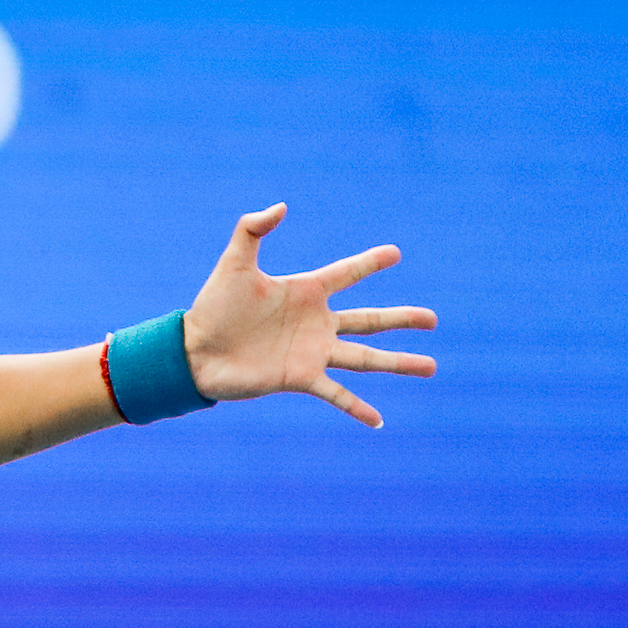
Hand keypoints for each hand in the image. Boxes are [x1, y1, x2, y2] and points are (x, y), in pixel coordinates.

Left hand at [183, 203, 434, 424]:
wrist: (194, 352)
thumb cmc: (212, 306)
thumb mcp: (234, 262)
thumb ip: (253, 229)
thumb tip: (282, 207)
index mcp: (305, 292)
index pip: (347, 273)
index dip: (370, 262)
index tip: (396, 252)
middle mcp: (316, 322)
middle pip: (370, 319)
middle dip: (402, 318)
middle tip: (433, 318)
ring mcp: (312, 352)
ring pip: (365, 356)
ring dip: (398, 362)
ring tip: (431, 366)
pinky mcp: (300, 377)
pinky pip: (336, 393)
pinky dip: (357, 408)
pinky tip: (378, 421)